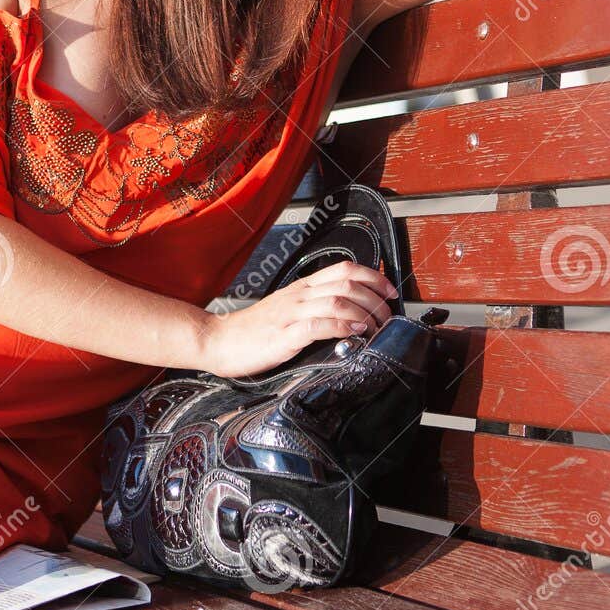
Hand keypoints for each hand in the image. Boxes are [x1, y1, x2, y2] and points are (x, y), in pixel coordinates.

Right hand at [198, 258, 396, 378]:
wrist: (219, 340)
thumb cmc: (254, 330)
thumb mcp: (288, 310)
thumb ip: (315, 307)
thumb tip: (350, 312)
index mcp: (302, 287)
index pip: (345, 268)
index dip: (374, 277)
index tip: (390, 292)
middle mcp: (300, 295)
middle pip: (348, 282)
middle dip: (376, 298)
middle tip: (388, 316)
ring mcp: (292, 313)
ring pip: (338, 300)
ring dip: (365, 313)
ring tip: (376, 327)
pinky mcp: (285, 335)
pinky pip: (319, 325)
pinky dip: (343, 327)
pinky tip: (355, 334)